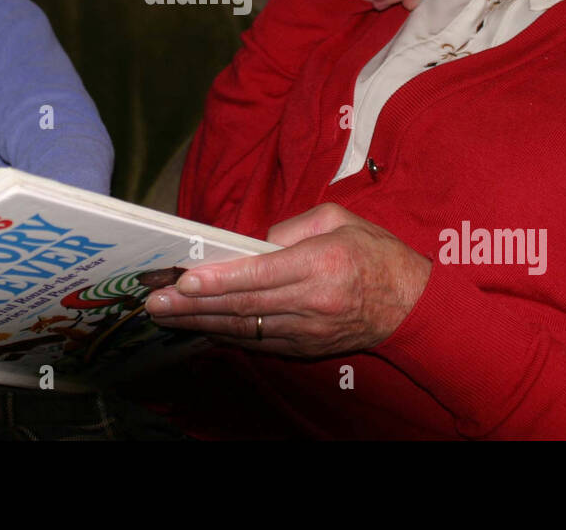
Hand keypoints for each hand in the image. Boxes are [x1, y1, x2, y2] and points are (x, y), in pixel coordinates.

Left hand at [144, 203, 432, 356]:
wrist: (411, 304)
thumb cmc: (373, 252)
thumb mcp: (337, 218)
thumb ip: (290, 227)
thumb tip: (249, 243)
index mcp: (321, 264)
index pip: (260, 274)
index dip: (219, 279)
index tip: (183, 280)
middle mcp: (312, 302)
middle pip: (243, 305)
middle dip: (194, 304)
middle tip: (154, 301)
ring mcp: (307, 331)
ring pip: (244, 328)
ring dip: (200, 322)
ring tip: (163, 316)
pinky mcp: (305, 347)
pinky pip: (257, 342)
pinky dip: (224, 334)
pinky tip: (196, 328)